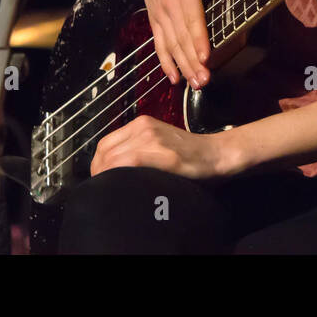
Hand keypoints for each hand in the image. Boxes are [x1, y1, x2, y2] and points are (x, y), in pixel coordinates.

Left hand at [89, 114, 237, 178]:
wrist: (217, 154)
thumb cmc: (190, 154)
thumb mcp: (159, 142)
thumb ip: (138, 149)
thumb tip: (112, 169)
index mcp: (141, 124)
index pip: (105, 144)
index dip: (98, 164)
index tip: (101, 179)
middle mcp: (144, 128)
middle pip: (105, 152)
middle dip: (99, 173)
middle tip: (104, 189)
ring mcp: (154, 140)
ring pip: (114, 159)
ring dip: (108, 177)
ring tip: (113, 191)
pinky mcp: (165, 155)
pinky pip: (132, 163)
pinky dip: (121, 176)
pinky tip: (124, 187)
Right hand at [126, 0, 230, 89]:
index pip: (192, 17)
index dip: (199, 39)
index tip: (206, 57)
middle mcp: (169, 5)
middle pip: (182, 37)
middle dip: (193, 61)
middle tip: (205, 80)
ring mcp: (160, 14)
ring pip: (171, 45)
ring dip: (183, 66)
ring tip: (195, 83)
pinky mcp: (154, 19)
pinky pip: (158, 44)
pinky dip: (165, 62)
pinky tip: (174, 78)